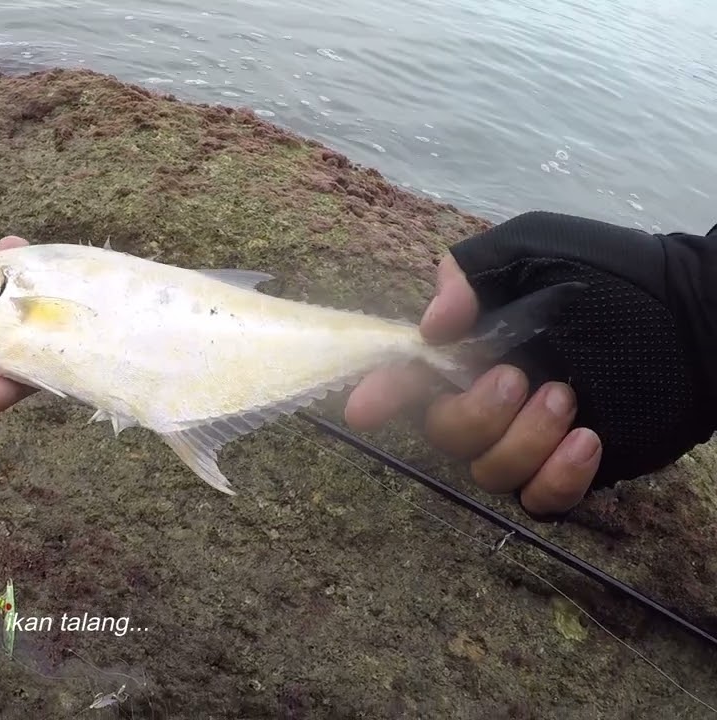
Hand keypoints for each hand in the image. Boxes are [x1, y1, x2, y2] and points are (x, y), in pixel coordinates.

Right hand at [344, 253, 601, 517]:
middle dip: (475, 414)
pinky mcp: (568, 471)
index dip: (382, 393)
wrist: (694, 316)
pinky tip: (589, 441)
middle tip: (522, 379)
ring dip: (523, 440)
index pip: (411, 376)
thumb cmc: (611, 277)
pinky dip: (557, 478)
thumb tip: (431, 328)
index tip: (364, 408)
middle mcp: (488, 397)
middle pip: (444, 433)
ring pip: (489, 471)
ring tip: (569, 399)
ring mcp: (526, 438)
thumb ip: (471, 275)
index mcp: (470, 349)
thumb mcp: (533, 251)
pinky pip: (538, 501)